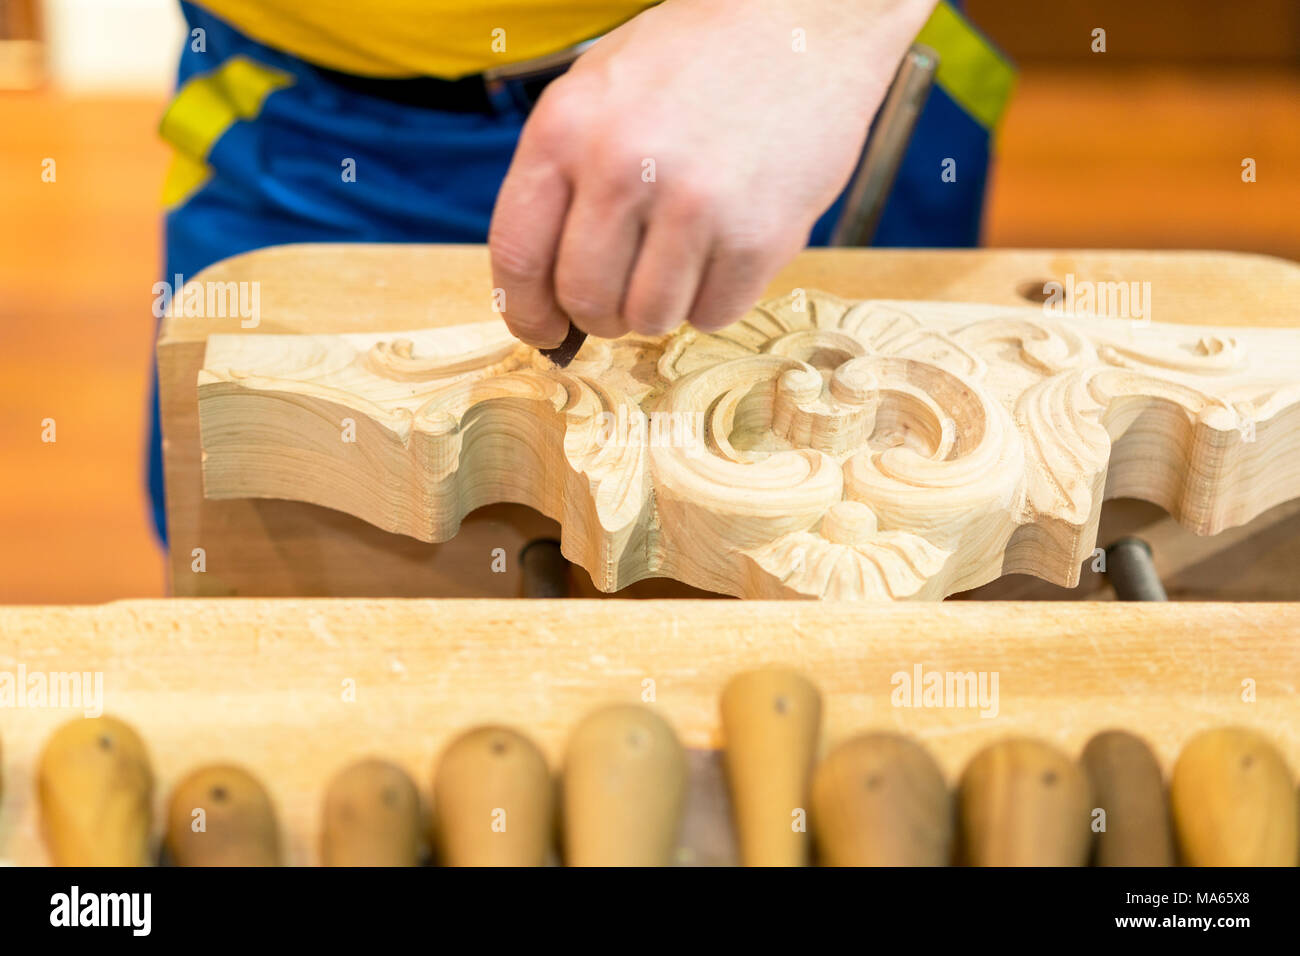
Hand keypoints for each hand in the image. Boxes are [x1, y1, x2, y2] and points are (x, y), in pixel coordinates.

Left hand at [488, 0, 934, 346]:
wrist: (803, 22)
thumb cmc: (697, 60)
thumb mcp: (601, 92)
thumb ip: (565, 178)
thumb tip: (547, 289)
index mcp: (565, 128)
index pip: (518, 253)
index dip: (528, 310)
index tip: (545, 331)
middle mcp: (621, 166)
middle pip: (585, 299)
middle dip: (602, 315)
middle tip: (626, 298)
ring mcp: (693, 203)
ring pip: (650, 318)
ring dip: (664, 306)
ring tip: (686, 257)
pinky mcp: (757, 235)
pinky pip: (715, 314)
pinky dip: (718, 298)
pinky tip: (727, 249)